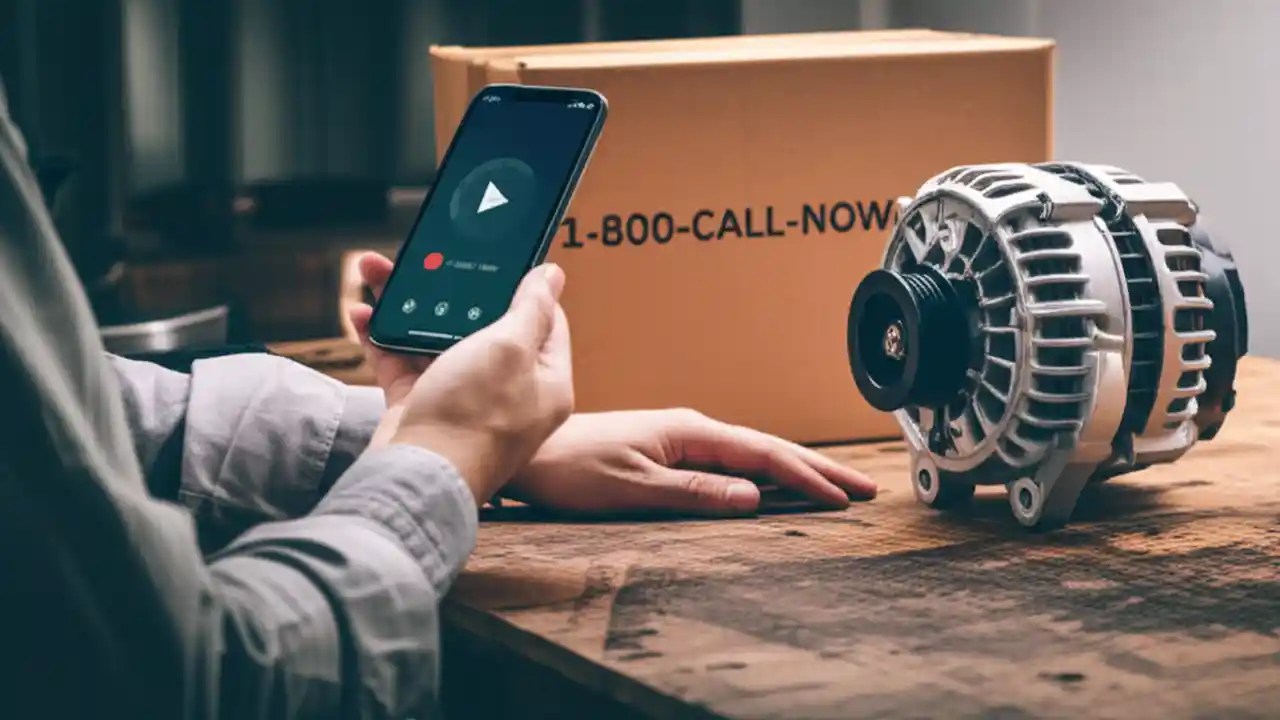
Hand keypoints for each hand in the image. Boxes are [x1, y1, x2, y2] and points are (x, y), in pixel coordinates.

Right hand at [348, 252, 574, 505]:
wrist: (417, 477)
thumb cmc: (473, 417)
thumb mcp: (510, 347)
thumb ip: (531, 307)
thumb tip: (554, 273)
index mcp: (546, 381)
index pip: (545, 321)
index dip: (523, 287)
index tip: (500, 259)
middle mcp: (508, 392)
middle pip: (481, 325)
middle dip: (449, 289)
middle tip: (426, 258)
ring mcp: (463, 401)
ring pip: (435, 339)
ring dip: (406, 306)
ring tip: (377, 272)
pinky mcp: (422, 409)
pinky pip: (402, 363)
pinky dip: (382, 337)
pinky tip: (362, 313)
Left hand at [503, 409, 875, 516]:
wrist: (530, 454)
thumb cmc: (573, 469)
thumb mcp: (635, 487)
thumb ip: (695, 492)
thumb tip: (753, 496)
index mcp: (690, 433)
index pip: (764, 455)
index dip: (809, 477)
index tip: (846, 497)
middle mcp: (691, 430)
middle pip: (769, 449)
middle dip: (820, 470)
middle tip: (867, 489)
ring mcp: (682, 439)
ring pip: (753, 455)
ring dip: (797, 471)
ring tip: (837, 488)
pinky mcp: (669, 451)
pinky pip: (731, 461)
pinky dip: (764, 473)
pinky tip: (777, 485)